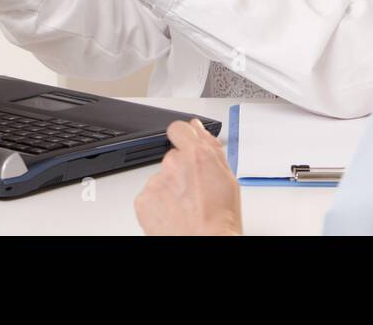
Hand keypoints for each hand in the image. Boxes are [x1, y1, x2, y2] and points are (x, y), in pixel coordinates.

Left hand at [134, 119, 242, 235]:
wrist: (204, 243)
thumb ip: (211, 149)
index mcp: (197, 154)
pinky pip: (150, 195)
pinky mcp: (143, 199)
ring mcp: (156, 181)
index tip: (185, 144)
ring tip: (186, 207)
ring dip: (170, 188)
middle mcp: (173, 163)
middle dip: (181, 170)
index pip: (179, 129)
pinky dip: (158, 203)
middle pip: (172, 157)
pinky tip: (173, 214)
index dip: (183, 137)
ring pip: (161, 178)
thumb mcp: (228, 179)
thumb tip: (200, 131)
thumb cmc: (220, 220)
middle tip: (194, 191)